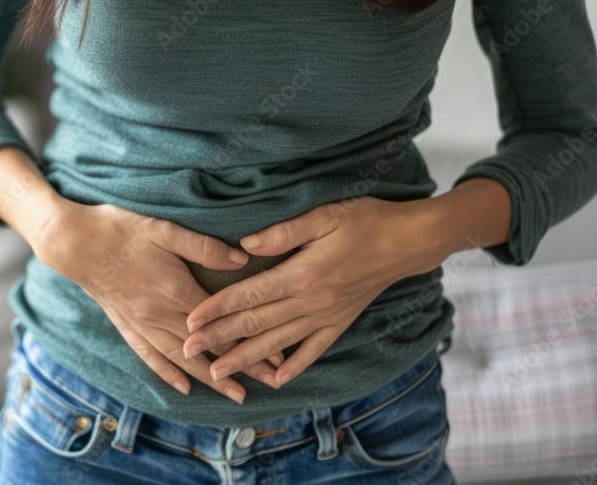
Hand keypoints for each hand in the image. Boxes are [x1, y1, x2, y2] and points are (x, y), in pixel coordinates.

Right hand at [33, 201, 285, 402]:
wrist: (72, 241)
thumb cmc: (120, 228)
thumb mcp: (165, 229)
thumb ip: (204, 247)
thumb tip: (242, 260)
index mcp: (174, 289)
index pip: (221, 323)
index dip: (250, 339)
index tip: (275, 353)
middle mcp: (158, 314)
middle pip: (206, 347)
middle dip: (239, 366)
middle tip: (269, 383)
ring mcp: (140, 322)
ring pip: (181, 358)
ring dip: (210, 378)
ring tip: (235, 394)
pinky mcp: (125, 324)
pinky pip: (149, 355)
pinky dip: (168, 373)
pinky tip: (183, 387)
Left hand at [182, 196, 447, 386]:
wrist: (408, 242)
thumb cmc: (364, 221)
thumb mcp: (323, 216)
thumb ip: (282, 233)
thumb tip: (244, 246)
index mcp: (301, 274)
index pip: (249, 295)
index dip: (217, 309)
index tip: (191, 321)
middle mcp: (310, 302)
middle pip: (256, 324)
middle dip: (219, 339)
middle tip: (188, 352)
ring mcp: (325, 316)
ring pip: (278, 343)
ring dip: (246, 359)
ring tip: (218, 373)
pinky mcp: (340, 323)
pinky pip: (313, 350)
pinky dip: (294, 366)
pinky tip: (277, 380)